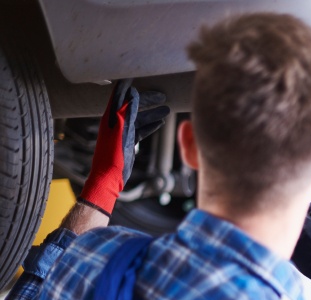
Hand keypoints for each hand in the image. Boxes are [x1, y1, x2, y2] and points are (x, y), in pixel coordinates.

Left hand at [79, 78, 169, 214]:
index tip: (138, 75)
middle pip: (133, 105)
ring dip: (152, 113)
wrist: (108, 177)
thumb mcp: (121, 132)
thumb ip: (126, 112)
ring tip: (167, 109)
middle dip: (147, 99)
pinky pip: (140, 130)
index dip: (129, 85)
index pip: (120, 96)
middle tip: (162, 95)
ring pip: (139, 118)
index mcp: (110, 117)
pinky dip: (150, 126)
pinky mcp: (128, 141)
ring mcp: (122, 132)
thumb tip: (133, 93)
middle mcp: (115, 122)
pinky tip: (160, 123)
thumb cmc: (112, 156)